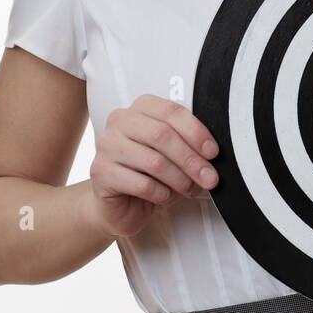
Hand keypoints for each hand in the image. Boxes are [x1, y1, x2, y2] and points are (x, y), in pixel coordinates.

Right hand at [85, 96, 219, 239]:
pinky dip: (161, 194)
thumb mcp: (173, 154)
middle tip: (209, 178)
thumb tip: (211, 154)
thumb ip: (188, 145)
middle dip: (191, 160)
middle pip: (163, 135)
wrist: (121, 204)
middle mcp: (120, 121)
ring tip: (189, 189)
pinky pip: (142, 184)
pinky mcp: (100, 173)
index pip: (171, 112)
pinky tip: (164, 196)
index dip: (197, 132)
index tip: (213, 152)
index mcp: (140, 108)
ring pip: (154, 161)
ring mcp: (106, 146)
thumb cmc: (149, 174)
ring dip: (180, 180)